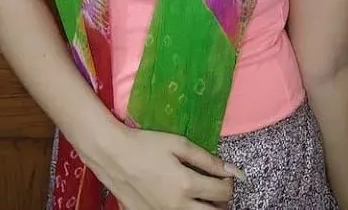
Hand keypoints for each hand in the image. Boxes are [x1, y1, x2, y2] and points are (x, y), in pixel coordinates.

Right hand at [81, 125, 243, 208]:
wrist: (113, 156)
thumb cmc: (146, 145)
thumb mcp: (179, 145)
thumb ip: (208, 160)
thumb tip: (233, 171)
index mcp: (187, 186)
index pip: (223, 193)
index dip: (229, 183)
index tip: (225, 175)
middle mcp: (178, 208)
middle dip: (221, 202)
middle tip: (215, 188)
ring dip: (205, 208)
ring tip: (199, 194)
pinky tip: (179, 198)